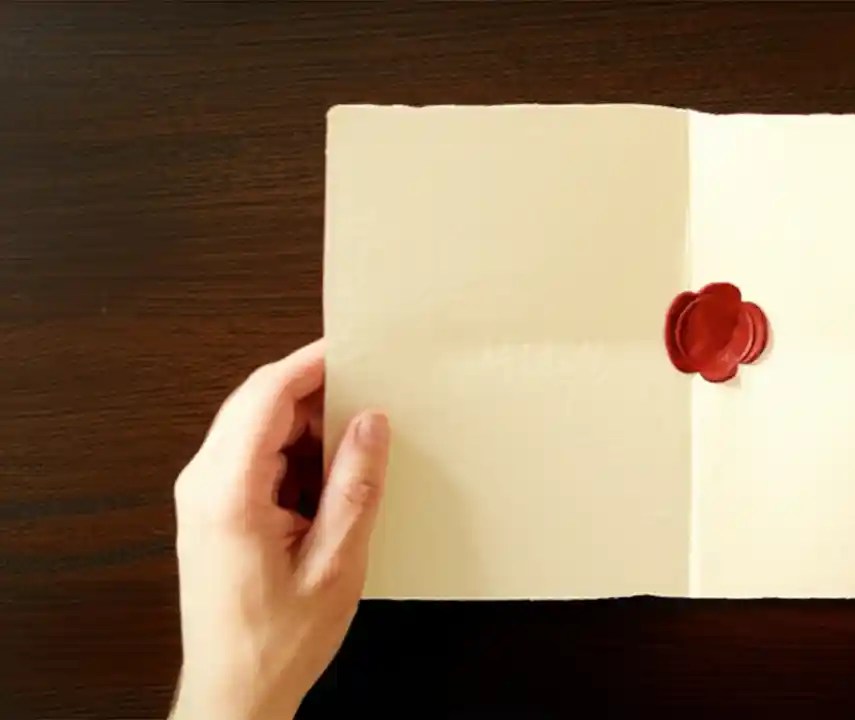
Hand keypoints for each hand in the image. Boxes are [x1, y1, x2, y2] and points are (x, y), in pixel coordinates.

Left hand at [170, 340, 389, 719]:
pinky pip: (253, 456)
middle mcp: (203, 485)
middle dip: (315, 394)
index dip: (309, 363)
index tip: (352, 348)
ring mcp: (201, 496)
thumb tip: (371, 422)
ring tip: (355, 452)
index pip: (264, 396)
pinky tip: (330, 481)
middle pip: (257, 403)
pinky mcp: (211, 509)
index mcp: (228, 493)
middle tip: (370, 400)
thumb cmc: (277, 642)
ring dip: (306, 427)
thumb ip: (355, 486)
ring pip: (256, 427)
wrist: (233, 693)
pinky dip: (293, 454)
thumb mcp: (337, 563)